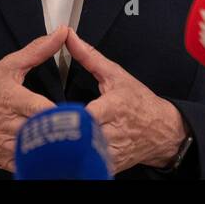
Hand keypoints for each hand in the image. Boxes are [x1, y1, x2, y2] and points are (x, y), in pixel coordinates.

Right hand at [0, 25, 66, 172]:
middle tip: (82, 128)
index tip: (78, 113)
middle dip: (61, 131)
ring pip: (37, 151)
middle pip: (42, 132)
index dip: (60, 113)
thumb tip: (61, 33)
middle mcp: (10, 125)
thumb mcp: (7, 66)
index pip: (40, 109)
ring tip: (72, 142)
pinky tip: (54, 153)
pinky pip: (28, 164)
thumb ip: (37, 50)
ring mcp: (8, 146)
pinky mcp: (7, 161)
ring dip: (54, 147)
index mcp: (12, 100)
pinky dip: (42, 159)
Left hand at [65, 27, 187, 172]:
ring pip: (83, 155)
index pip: (87, 115)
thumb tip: (70, 38)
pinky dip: (77, 159)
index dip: (70, 115)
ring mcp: (111, 152)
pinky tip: (67, 152)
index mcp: (113, 107)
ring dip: (69, 148)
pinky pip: (89, 164)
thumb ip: (89, 57)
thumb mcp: (116, 74)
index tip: (52, 112)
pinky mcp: (109, 165)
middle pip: (81, 136)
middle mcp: (112, 132)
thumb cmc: (139, 102)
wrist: (161, 130)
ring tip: (51, 141)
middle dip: (64, 133)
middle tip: (43, 128)